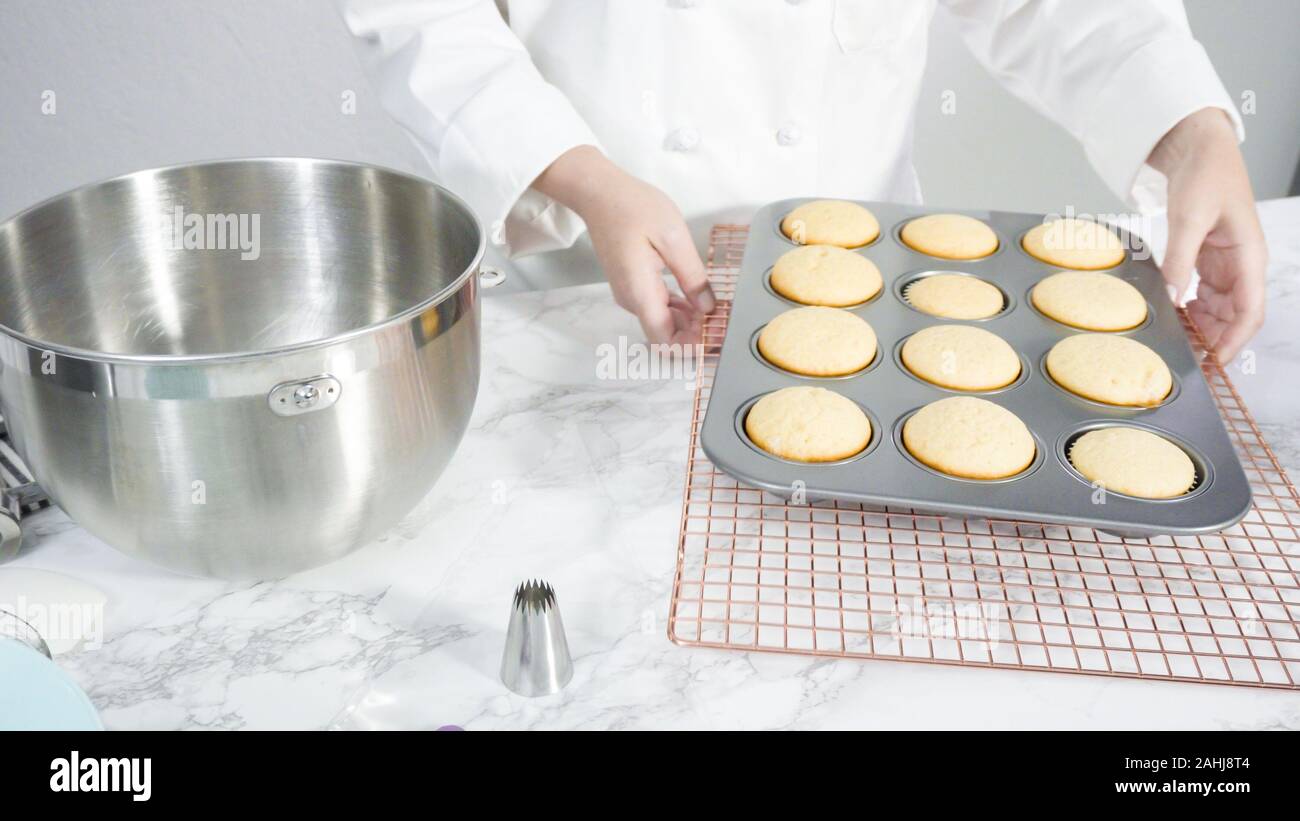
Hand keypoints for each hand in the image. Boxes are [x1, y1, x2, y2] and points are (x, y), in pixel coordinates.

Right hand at [533, 146, 714, 344]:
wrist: (599, 193)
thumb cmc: (632, 207)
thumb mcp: (673, 238)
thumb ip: (692, 276)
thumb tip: (708, 308)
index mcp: (640, 292)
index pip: (665, 341)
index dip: (692, 345)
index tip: (717, 333)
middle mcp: (632, 300)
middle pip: (666, 334)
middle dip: (697, 333)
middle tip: (726, 318)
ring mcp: (631, 293)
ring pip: (664, 322)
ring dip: (691, 321)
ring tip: (719, 307)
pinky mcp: (634, 285)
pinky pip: (659, 307)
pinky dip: (681, 308)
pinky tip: (699, 296)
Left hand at [1147, 107, 1266, 363]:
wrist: (1196, 148)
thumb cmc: (1205, 174)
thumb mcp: (1190, 216)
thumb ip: (1181, 257)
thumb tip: (1174, 295)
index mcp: (1249, 255)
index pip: (1250, 311)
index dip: (1234, 340)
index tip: (1212, 361)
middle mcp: (1242, 264)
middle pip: (1235, 317)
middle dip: (1214, 340)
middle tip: (1185, 360)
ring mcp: (1225, 264)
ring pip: (1219, 309)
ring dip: (1201, 328)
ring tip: (1176, 343)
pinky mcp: (1207, 260)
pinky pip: (1204, 295)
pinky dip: (1190, 310)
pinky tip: (1172, 317)